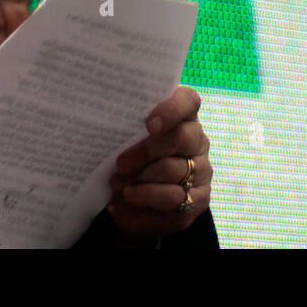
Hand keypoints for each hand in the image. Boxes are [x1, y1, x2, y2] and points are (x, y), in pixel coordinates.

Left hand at [108, 86, 211, 237]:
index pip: (187, 101)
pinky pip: (175, 204)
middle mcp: (197, 140)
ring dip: (143, 183)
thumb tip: (103, 130)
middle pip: (179, 138)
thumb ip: (126, 130)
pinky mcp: (199, 200)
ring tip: (120, 187)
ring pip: (175, 173)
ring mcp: (202, 170)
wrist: (136, 198)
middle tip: (120, 165)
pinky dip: (147, 206)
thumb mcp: (128, 140)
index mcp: (182, 115)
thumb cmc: (132, 157)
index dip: (171, 110)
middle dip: (146, 153)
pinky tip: (128, 205)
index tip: (149, 124)